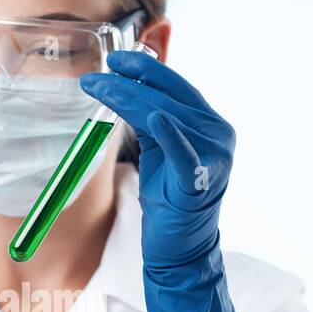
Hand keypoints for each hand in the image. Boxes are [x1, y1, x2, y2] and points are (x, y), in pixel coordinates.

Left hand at [81, 52, 241, 311]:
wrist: (181, 253)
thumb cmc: (167, 203)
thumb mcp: (159, 152)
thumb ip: (152, 120)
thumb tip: (126, 84)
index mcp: (210, 124)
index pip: (176, 86)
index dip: (146, 68)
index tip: (114, 58)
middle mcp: (218, 134)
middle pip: (169, 95)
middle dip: (130, 79)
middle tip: (95, 72)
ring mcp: (213, 156)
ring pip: (165, 114)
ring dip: (127, 98)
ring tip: (94, 88)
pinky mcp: (199, 181)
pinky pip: (180, 150)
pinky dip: (166, 130)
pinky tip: (150, 115)